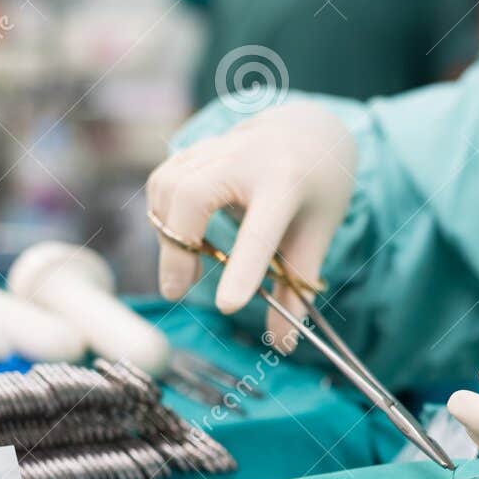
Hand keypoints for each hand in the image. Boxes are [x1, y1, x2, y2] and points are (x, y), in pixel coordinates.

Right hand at [147, 101, 357, 349]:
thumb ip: (296, 290)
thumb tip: (281, 346)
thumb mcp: (316, 238)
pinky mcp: (196, 147)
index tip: (227, 306)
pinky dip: (161, 214)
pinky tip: (180, 235)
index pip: (260, 230)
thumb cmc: (315, 193)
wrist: (310, 132)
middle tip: (179, 289)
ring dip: (166, 233)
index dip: (243, 268)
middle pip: (191, 196)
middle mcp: (248, 157)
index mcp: (287, 183)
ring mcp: (217, 146)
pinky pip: (162, 179)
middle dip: (177, 248)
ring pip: (168, 185)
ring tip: (185, 266)